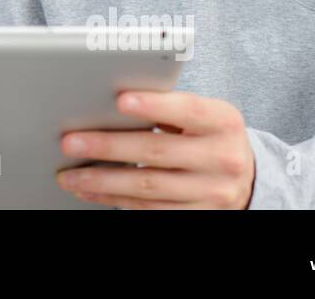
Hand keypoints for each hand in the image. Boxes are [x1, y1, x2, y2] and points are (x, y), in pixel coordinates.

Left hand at [56, 90, 255, 208]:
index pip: (188, 110)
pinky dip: (115, 200)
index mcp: (224, 122)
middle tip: (71, 142)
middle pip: (157, 151)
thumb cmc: (208, 134)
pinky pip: (149, 210)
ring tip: (70, 174)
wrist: (244, 176)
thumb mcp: (203, 114)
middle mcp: (222, 158)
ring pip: (148, 187)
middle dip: (109, 146)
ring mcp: (211, 192)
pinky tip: (91, 190)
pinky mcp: (198, 215)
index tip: (120, 100)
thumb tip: (110, 103)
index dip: (154, 105)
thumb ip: (168, 107)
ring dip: (103, 181)